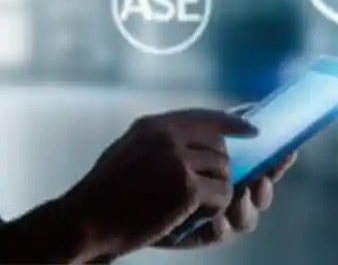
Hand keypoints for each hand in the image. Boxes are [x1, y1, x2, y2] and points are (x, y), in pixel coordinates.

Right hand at [57, 108, 257, 260]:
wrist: (85, 221)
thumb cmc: (103, 196)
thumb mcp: (127, 153)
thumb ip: (159, 143)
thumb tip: (199, 142)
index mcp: (153, 125)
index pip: (204, 116)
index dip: (232, 122)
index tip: (253, 129)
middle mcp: (167, 136)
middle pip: (220, 148)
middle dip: (221, 171)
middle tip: (206, 191)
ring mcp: (177, 159)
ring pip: (224, 173)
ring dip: (214, 194)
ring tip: (187, 208)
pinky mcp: (186, 187)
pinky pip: (222, 195)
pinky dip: (214, 210)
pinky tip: (189, 216)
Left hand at [156, 101, 296, 249]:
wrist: (116, 193)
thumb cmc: (149, 157)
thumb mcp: (182, 132)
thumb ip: (216, 122)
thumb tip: (253, 108)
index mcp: (230, 168)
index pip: (263, 164)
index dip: (278, 160)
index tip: (287, 151)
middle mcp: (227, 192)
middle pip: (261, 194)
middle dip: (264, 188)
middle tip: (257, 181)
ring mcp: (215, 214)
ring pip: (247, 217)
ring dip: (247, 208)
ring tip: (238, 197)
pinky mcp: (199, 233)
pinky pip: (221, 234)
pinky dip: (222, 226)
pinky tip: (216, 218)